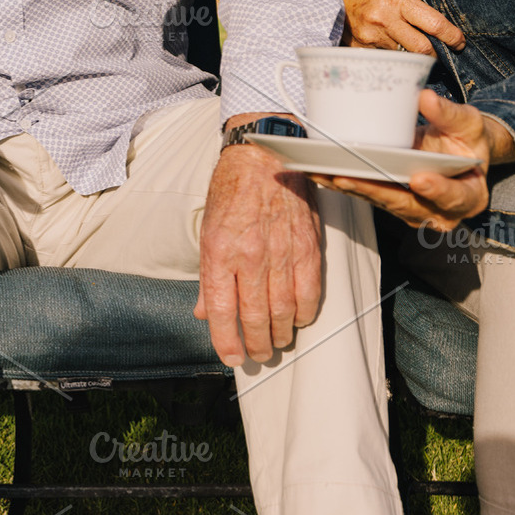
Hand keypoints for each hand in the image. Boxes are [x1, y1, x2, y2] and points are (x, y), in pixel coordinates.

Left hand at [195, 137, 322, 366]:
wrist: (265, 157)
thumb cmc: (232, 192)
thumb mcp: (207, 231)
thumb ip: (208, 276)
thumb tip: (205, 313)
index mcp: (219, 253)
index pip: (222, 312)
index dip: (226, 342)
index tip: (231, 358)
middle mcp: (250, 257)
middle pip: (255, 318)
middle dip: (256, 345)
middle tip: (258, 354)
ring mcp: (282, 254)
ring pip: (284, 312)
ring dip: (281, 334)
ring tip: (277, 341)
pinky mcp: (308, 249)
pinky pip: (310, 294)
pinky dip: (304, 314)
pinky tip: (298, 319)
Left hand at [312, 89, 490, 230]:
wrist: (456, 151)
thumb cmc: (465, 139)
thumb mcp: (468, 124)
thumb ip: (450, 114)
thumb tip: (426, 97)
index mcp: (469, 195)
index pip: (455, 197)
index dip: (438, 190)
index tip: (419, 179)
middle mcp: (438, 211)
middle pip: (406, 204)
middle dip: (374, 191)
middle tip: (348, 177)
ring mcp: (411, 209)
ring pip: (380, 202)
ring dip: (350, 188)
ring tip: (323, 173)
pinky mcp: (389, 201)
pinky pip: (365, 195)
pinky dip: (342, 184)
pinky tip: (319, 173)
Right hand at [332, 0, 464, 54]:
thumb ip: (416, 11)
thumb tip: (441, 33)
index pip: (434, 24)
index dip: (452, 37)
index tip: (459, 43)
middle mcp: (383, 17)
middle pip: (422, 48)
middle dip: (435, 53)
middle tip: (438, 53)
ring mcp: (370, 35)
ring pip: (404, 57)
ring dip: (412, 56)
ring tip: (409, 49)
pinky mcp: (359, 47)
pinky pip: (385, 59)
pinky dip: (391, 57)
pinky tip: (387, 49)